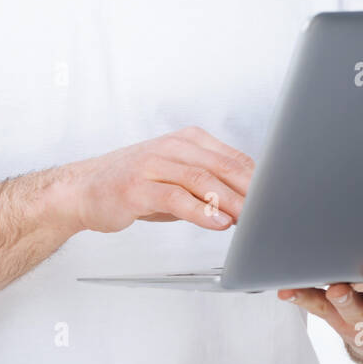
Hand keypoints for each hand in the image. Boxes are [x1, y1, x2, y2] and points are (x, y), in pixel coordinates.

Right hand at [61, 126, 254, 233]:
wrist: (83, 189)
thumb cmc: (134, 185)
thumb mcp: (176, 179)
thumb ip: (208, 186)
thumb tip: (248, 201)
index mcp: (186, 140)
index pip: (232, 157)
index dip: (258, 178)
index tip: (279, 197)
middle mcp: (171, 147)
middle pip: (222, 166)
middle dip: (251, 190)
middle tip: (272, 209)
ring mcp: (153, 165)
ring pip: (201, 179)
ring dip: (230, 200)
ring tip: (251, 218)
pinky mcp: (137, 187)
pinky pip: (175, 198)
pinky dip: (201, 211)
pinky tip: (218, 222)